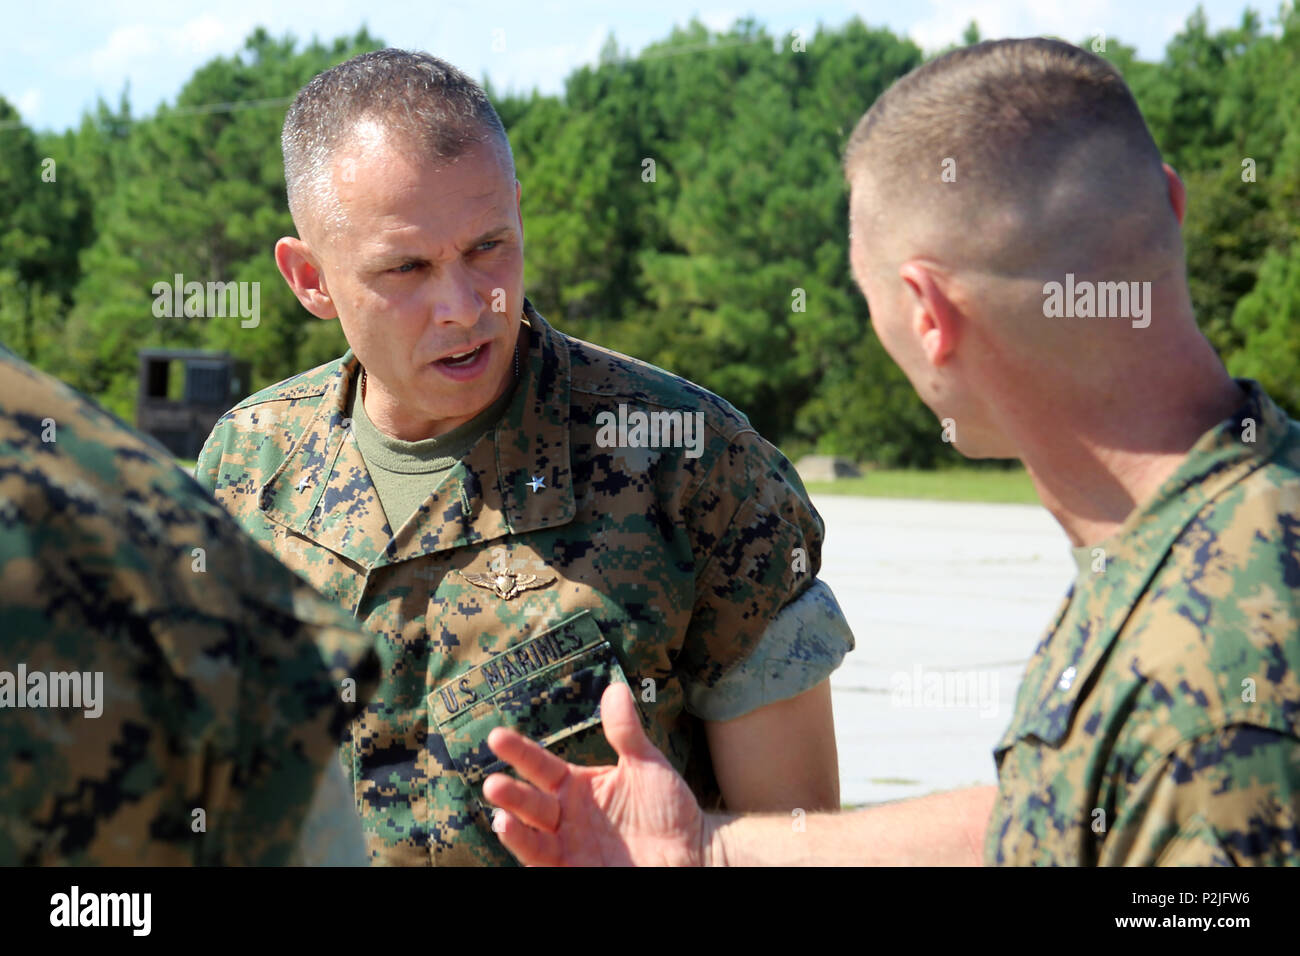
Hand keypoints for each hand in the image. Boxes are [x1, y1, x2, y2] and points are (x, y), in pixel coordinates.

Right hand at [484, 681, 706, 865]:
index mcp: (577, 786)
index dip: (519, 752)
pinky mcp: (574, 871)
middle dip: (511, 795)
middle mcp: (566, 816)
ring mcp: (569, 847)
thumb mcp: (647, 764)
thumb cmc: (671, 808)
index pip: (540, 765)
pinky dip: (529, 852)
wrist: (695, 852)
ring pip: (532, 838)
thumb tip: (614, 688)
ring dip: (513, 828)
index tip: (496, 736)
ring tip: (500, 816)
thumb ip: (626, 731)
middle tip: (492, 783)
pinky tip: (519, 838)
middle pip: (531, 803)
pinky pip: (545, 862)